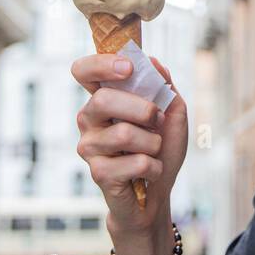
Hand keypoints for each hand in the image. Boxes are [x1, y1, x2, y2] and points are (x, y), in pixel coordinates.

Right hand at [73, 53, 187, 235]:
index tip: (128, 69)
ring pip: (124, 133)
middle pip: (104, 99)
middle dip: (142, 109)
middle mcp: (89, 119)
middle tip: (157, 121)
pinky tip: (147, 173)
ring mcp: (89, 146)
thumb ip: (164, 86)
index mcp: (103, 98)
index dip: (100, 64)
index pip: (83, 71)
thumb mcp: (171, 112)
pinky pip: (136, 161)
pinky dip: (154, 167)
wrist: (159, 193)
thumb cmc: (160, 149)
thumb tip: (154, 61)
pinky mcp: (98, 173)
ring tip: (153, 151)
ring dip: (153, 143)